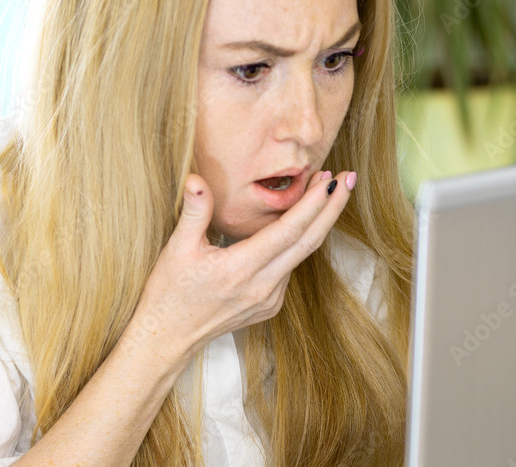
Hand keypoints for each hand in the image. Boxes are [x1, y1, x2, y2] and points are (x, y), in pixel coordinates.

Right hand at [122, 169, 353, 365]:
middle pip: (309, 241)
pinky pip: (290, 267)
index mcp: (240, 269)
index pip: (289, 231)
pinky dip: (300, 242)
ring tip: (325, 190)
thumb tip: (197, 179)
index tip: (331, 180)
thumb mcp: (176, 250)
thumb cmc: (168, 292)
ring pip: (302, 254)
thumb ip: (194, 212)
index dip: (313, 204)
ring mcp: (270, 298)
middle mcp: (263, 286)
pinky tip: (300, 221)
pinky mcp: (271, 304)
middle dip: (333, 208)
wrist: (166, 338)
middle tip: (348, 178)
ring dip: (317, 222)